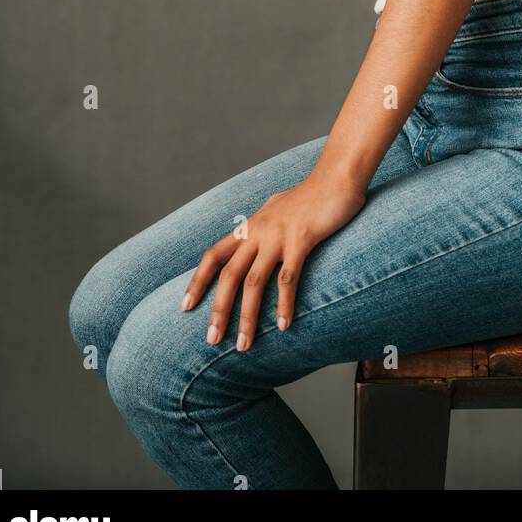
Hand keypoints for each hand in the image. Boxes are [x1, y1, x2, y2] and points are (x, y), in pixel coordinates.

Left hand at [181, 173, 366, 350]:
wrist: (336, 177)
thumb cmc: (310, 195)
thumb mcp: (276, 208)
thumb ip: (262, 225)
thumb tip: (250, 235)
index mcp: (249, 227)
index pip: (213, 255)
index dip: (197, 281)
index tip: (185, 307)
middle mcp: (258, 232)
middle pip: (229, 275)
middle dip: (218, 310)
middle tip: (212, 339)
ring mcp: (278, 236)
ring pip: (254, 283)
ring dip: (247, 317)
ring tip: (243, 344)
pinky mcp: (301, 240)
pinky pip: (288, 279)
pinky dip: (284, 305)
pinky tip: (284, 326)